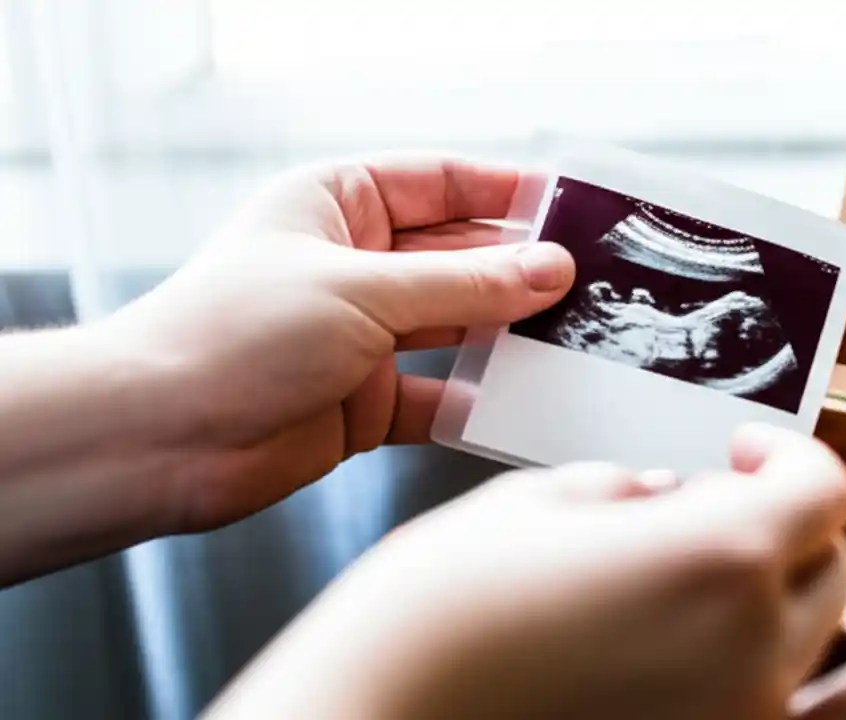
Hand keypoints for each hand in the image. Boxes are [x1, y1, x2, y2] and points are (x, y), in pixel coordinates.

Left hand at [107, 156, 574, 531]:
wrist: (159, 440)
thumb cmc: (233, 336)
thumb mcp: (362, 292)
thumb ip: (464, 284)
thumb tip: (552, 268)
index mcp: (338, 204)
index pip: (442, 183)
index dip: (508, 193)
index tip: (573, 207)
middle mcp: (354, 264)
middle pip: (460, 258)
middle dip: (522, 271)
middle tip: (594, 283)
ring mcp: (362, 335)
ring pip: (458, 326)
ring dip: (509, 336)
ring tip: (577, 341)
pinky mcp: (366, 401)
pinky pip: (442, 396)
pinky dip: (479, 402)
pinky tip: (523, 404)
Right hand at [206, 425, 845, 719]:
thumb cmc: (426, 626)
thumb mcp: (531, 509)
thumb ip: (624, 493)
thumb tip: (660, 497)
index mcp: (718, 554)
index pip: (818, 485)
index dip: (785, 456)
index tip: (746, 450)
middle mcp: (754, 645)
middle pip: (826, 561)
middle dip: (781, 520)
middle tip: (722, 501)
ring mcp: (740, 717)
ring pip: (823, 632)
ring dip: (807, 589)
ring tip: (838, 561)